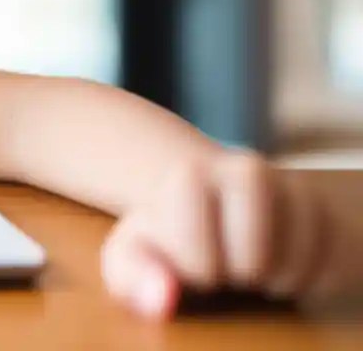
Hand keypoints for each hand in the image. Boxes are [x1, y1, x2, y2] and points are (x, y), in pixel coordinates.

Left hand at [100, 150, 359, 318]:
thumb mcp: (130, 257)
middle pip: (257, 255)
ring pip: (305, 257)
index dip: (197, 271)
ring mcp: (292, 186)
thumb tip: (163, 301)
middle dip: (239, 275)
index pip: (201, 252)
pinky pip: (340, 259)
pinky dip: (316, 279)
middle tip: (226, 269)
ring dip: (279, 280)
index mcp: (191, 177)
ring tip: (253, 271)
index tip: (189, 262)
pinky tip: (284, 272)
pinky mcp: (327, 210)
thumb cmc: (163, 240)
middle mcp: (246, 169)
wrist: (197, 206)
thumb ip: (133, 278)